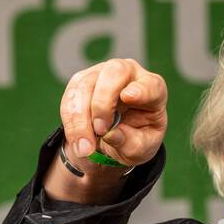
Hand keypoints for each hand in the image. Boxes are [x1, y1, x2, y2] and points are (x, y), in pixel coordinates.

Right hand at [47, 58, 167, 199]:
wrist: (115, 138)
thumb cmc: (136, 139)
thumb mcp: (141, 149)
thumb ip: (131, 144)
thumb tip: (111, 135)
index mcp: (153, 89)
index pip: (150, 85)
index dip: (141, 89)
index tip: (129, 97)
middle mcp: (129, 74)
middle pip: (114, 73)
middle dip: (102, 103)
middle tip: (100, 132)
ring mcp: (102, 73)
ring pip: (85, 86)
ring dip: (81, 119)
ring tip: (85, 148)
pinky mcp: (81, 81)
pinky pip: (70, 97)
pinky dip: (71, 122)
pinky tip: (78, 141)